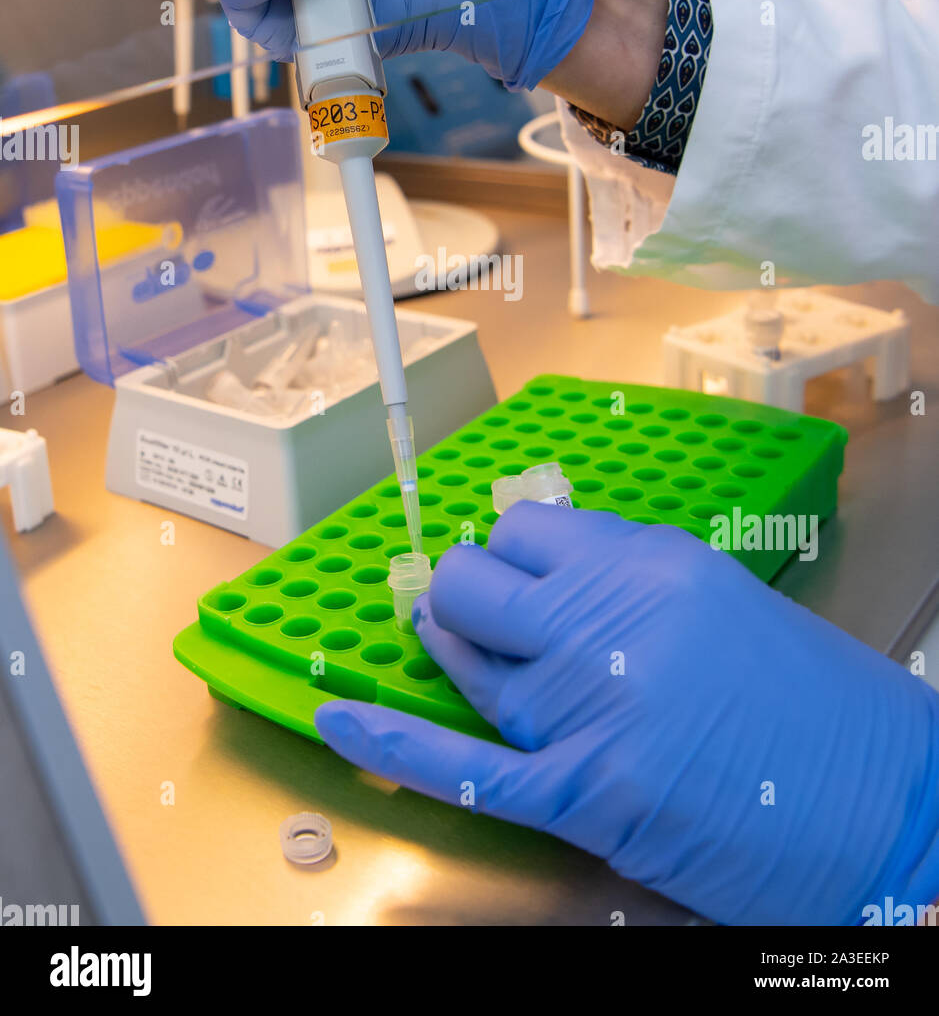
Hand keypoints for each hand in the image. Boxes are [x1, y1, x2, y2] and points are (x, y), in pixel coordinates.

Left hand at [315, 503, 938, 924]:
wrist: (894, 812)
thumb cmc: (824, 711)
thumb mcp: (726, 603)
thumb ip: (630, 581)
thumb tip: (548, 568)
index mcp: (654, 562)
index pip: (525, 527)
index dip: (510, 551)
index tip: (512, 567)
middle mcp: (613, 622)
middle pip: (476, 581)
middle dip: (465, 594)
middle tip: (479, 611)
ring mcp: (592, 709)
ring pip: (469, 664)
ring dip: (459, 658)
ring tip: (457, 645)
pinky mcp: (586, 795)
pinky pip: (466, 766)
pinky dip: (396, 746)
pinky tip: (345, 722)